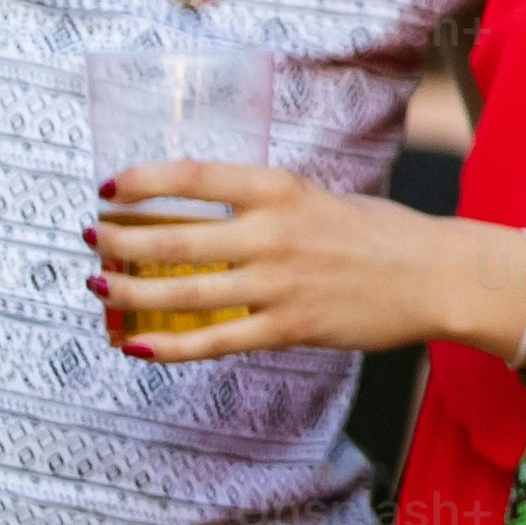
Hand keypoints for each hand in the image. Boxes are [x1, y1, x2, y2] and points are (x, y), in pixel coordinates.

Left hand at [84, 156, 499, 362]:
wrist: (435, 276)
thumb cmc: (380, 233)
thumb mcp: (319, 198)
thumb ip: (266, 206)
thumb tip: (206, 214)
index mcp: (281, 189)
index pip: (194, 178)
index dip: (141, 182)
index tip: (109, 188)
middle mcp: (273, 234)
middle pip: (173, 239)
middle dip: (119, 240)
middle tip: (91, 238)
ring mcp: (279, 284)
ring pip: (183, 292)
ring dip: (128, 290)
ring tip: (96, 285)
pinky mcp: (288, 328)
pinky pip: (215, 341)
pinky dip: (169, 346)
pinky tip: (137, 344)